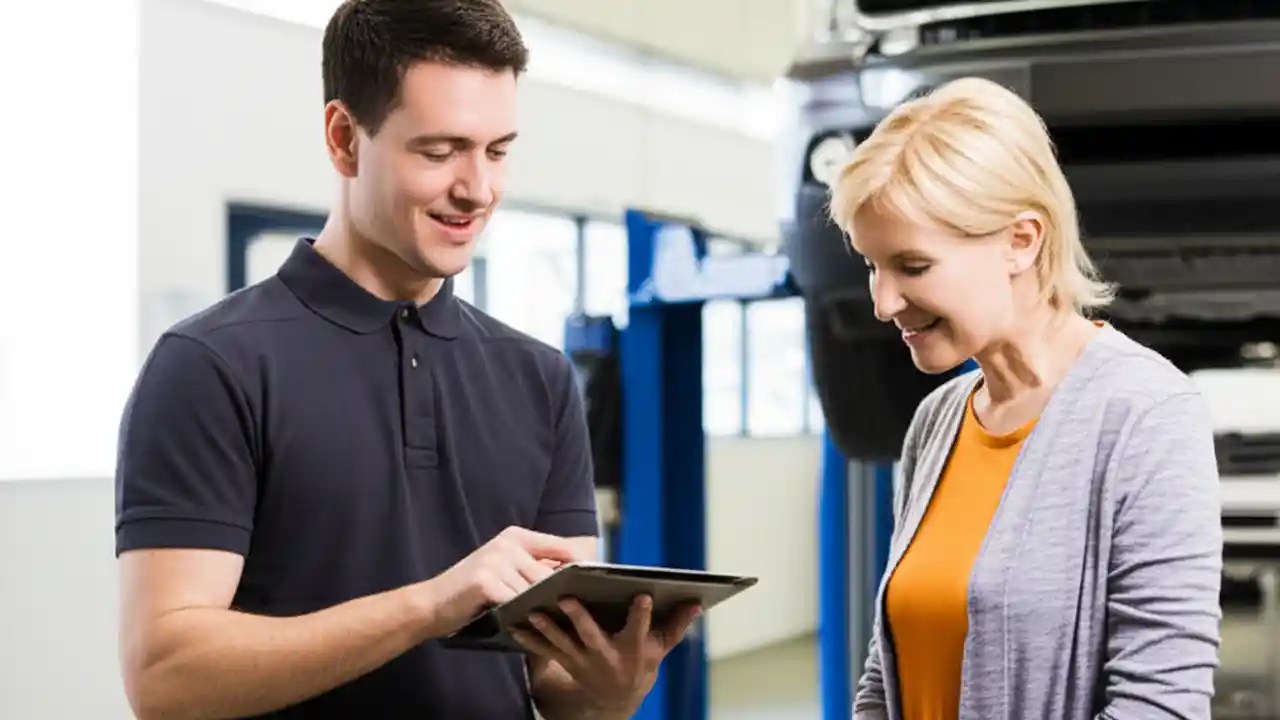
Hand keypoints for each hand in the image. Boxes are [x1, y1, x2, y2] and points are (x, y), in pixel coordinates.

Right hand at [422, 526, 582, 636]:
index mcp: (516, 536)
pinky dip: (520, 617)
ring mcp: (496, 560)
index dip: (579, 567)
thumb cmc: (474, 591)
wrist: (432, 603)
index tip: (594, 585)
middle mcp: (508, 543)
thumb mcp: (505, 569)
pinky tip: (522, 626)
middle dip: (558, 595)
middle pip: (550, 574)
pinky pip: (515, 603)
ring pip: (533, 591)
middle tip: (573, 613)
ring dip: (538, 610)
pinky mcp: (485, 581)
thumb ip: (534, 568)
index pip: (562, 547)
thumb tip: (573, 578)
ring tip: (544, 623)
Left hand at [513, 594, 701, 714]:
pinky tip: (514, 624)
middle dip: (580, 618)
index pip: (639, 628)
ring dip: (547, 627)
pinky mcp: (565, 663)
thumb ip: (677, 623)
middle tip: (568, 598)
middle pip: (592, 635)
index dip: (642, 613)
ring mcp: (583, 661)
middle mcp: (607, 655)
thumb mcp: (661, 646)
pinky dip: (528, 638)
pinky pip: (543, 651)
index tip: (642, 594)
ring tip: (533, 610)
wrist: (616, 700)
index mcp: (633, 648)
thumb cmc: (641, 663)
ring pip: (563, 642)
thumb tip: (697, 600)